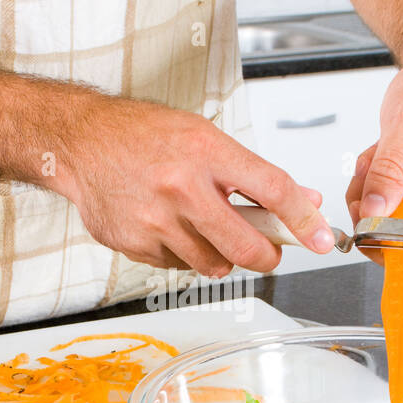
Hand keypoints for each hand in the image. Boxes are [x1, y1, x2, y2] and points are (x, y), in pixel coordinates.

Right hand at [55, 98, 333, 277]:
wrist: (80, 143)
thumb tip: (302, 202)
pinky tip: (169, 226)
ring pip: (214, 264)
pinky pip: (178, 266)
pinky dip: (183, 254)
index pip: (273, 190)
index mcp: (205, 152)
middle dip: (266, 256)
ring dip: (221, 255)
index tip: (322, 239)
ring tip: (205, 227)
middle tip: (268, 251)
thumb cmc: (143, 135)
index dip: (304, 220)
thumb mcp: (204, 138)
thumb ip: (254, 174)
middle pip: (247, 246)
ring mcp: (155, 220)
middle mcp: (180, 187)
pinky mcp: (134, 244)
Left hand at [346, 34, 402, 306]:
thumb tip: (378, 214)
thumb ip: (391, 171)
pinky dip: (375, 178)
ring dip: (373, 189)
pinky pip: (387, 197)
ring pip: (388, 216)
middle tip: (370, 176)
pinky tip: (382, 153)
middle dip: (374, 214)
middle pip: (402, 235)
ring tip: (381, 154)